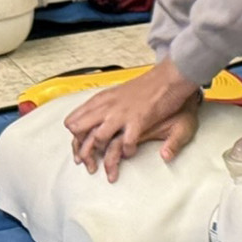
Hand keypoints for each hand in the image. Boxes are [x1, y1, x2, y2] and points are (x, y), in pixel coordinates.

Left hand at [63, 60, 202, 182]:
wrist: (169, 78)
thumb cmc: (148, 86)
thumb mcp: (118, 93)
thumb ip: (104, 106)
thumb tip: (91, 119)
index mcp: (101, 100)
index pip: (72, 121)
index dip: (75, 137)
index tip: (80, 148)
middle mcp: (106, 107)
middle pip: (78, 130)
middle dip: (82, 150)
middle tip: (89, 163)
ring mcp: (121, 114)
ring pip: (98, 138)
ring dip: (103, 153)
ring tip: (112, 161)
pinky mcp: (138, 121)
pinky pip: (127, 142)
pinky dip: (127, 152)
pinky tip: (131, 153)